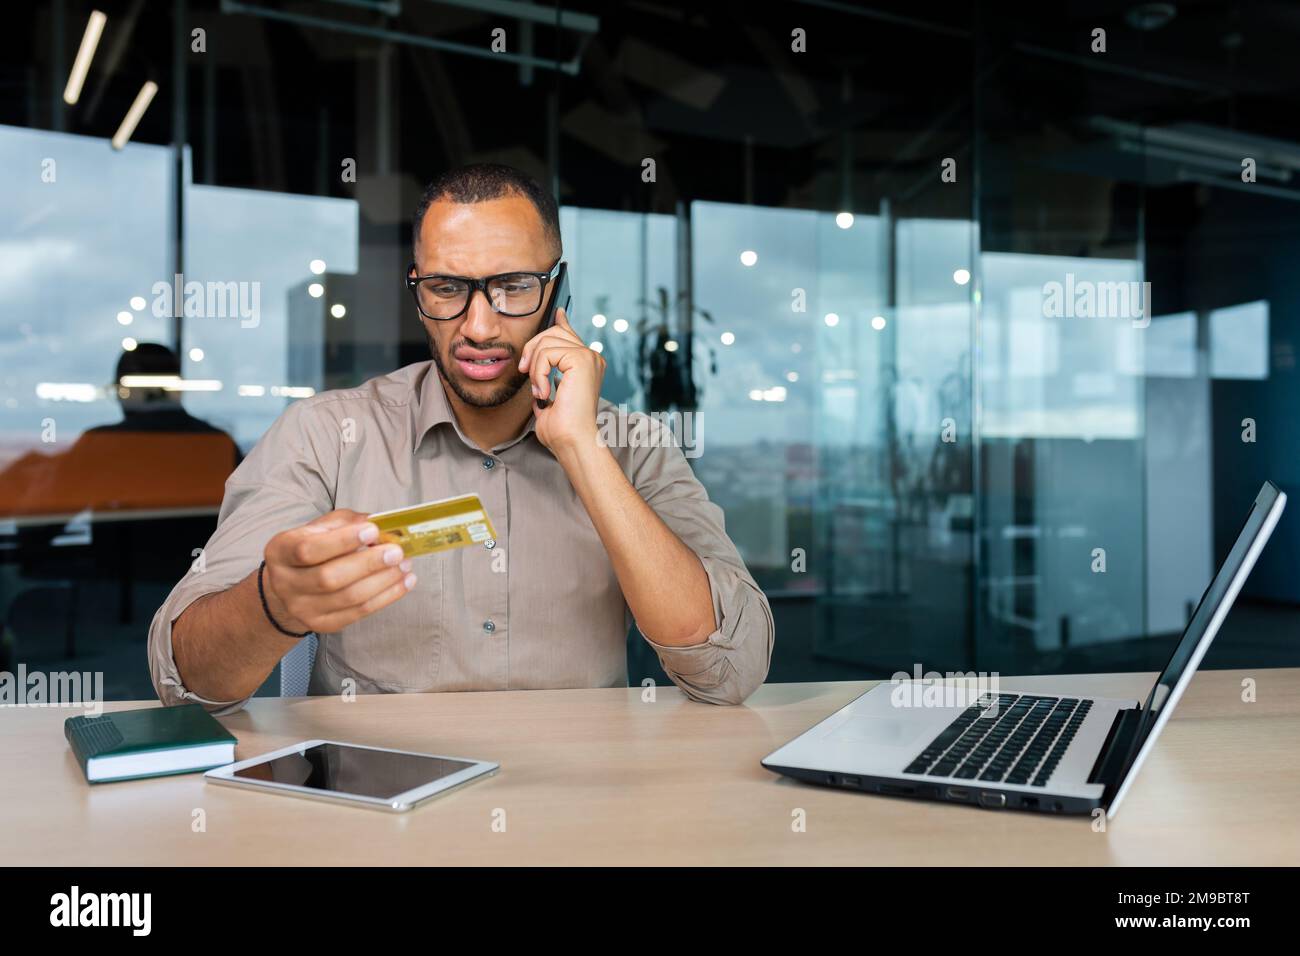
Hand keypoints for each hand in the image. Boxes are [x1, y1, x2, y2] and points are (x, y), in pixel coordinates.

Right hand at [261, 509, 416, 633]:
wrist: (294, 584)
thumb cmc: (314, 547)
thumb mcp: (323, 527)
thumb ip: (347, 522)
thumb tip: (379, 524)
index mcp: (280, 551)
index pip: (308, 549)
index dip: (342, 541)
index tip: (372, 531)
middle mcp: (284, 583)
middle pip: (329, 578)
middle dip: (368, 564)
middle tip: (396, 552)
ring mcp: (301, 608)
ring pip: (348, 598)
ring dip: (383, 581)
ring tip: (405, 566)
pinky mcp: (321, 625)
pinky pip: (359, 613)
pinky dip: (386, 597)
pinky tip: (403, 583)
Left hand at [518, 307, 604, 453]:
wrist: (572, 440)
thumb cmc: (561, 429)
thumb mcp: (547, 398)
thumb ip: (544, 378)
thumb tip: (533, 365)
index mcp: (587, 365)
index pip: (571, 335)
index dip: (561, 322)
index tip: (557, 312)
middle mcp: (592, 358)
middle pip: (553, 332)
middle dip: (532, 348)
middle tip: (525, 371)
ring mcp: (588, 357)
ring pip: (547, 342)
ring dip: (534, 367)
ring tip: (539, 391)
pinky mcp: (581, 359)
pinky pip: (547, 353)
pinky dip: (539, 372)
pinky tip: (544, 391)